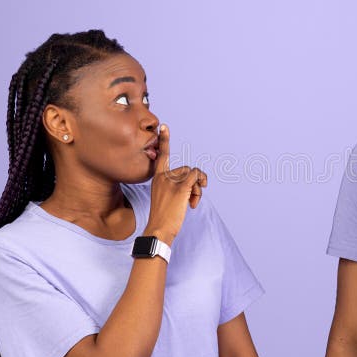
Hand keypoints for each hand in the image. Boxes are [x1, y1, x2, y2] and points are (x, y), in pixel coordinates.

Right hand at [144, 124, 207, 243]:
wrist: (158, 230)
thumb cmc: (163, 218)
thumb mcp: (166, 199)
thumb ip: (175, 187)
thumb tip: (194, 182)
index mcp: (157, 178)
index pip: (161, 156)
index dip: (164, 141)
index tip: (164, 127)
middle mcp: (162, 177)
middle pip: (186, 169)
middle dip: (194, 183)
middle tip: (193, 199)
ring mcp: (171, 181)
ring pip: (193, 173)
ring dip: (198, 188)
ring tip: (192, 202)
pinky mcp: (180, 187)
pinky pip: (196, 176)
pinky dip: (200, 185)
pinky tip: (194, 202)